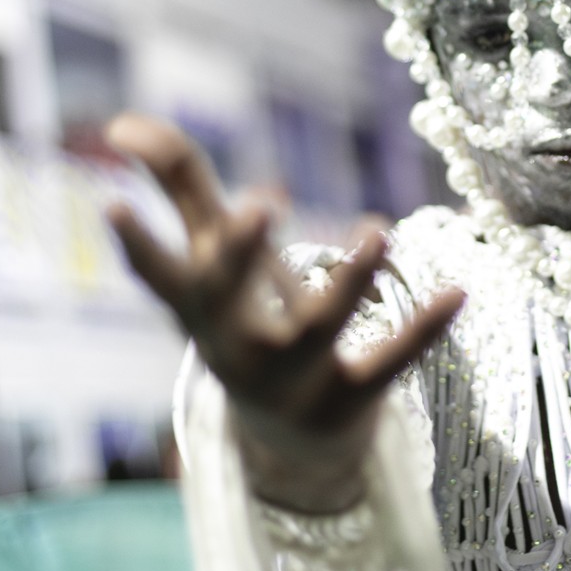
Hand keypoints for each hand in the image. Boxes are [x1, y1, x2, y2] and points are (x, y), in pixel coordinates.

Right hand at [104, 113, 462, 511]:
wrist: (290, 448)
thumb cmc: (246, 324)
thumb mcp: (216, 265)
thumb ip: (180, 188)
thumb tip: (122, 122)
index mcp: (201, 312)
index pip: (162, 278)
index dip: (136, 245)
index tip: (112, 203)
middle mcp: (236, 348)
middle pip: (231, 302)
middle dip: (240, 254)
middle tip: (260, 203)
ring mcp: (292, 380)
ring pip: (316, 329)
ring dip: (348, 281)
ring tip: (379, 231)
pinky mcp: (349, 400)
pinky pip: (389, 363)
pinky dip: (422, 328)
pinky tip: (457, 291)